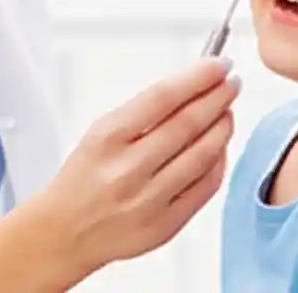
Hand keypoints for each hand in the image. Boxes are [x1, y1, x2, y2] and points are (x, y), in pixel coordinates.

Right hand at [39, 56, 240, 277]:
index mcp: (108, 138)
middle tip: (231, 83)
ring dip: (222, 127)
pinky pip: (205, 187)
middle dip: (217, 97)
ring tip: (227, 112)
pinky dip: (218, 161)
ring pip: (202, 154)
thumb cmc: (84, 177)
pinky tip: (219, 147)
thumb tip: (193, 86)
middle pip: (188, 123)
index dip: (199, 77)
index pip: (164, 96)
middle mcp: (128, 169)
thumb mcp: (100, 133)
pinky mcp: (165, 225)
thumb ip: (145, 112)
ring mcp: (148, 200)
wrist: (66, 232)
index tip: (218, 65)